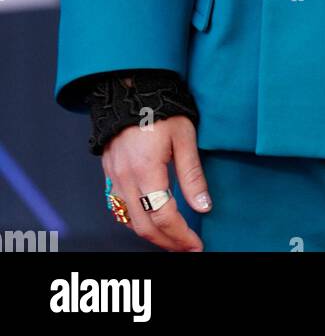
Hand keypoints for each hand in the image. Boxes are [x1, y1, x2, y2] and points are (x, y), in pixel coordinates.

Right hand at [102, 115, 210, 250]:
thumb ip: (193, 175)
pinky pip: (119, 207)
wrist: (131, 88)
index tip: (196, 245)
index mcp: (146, 170)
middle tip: (187, 248)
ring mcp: (114, 176)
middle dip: (167, 243)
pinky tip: (149, 220)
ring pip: (129, 220)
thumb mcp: (185, 137)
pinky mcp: (109, 172)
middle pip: (144, 226)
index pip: (164, 216)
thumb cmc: (162, 108)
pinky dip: (135, 220)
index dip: (181, 236)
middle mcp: (126, 178)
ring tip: (172, 238)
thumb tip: (204, 207)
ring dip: (151, 234)